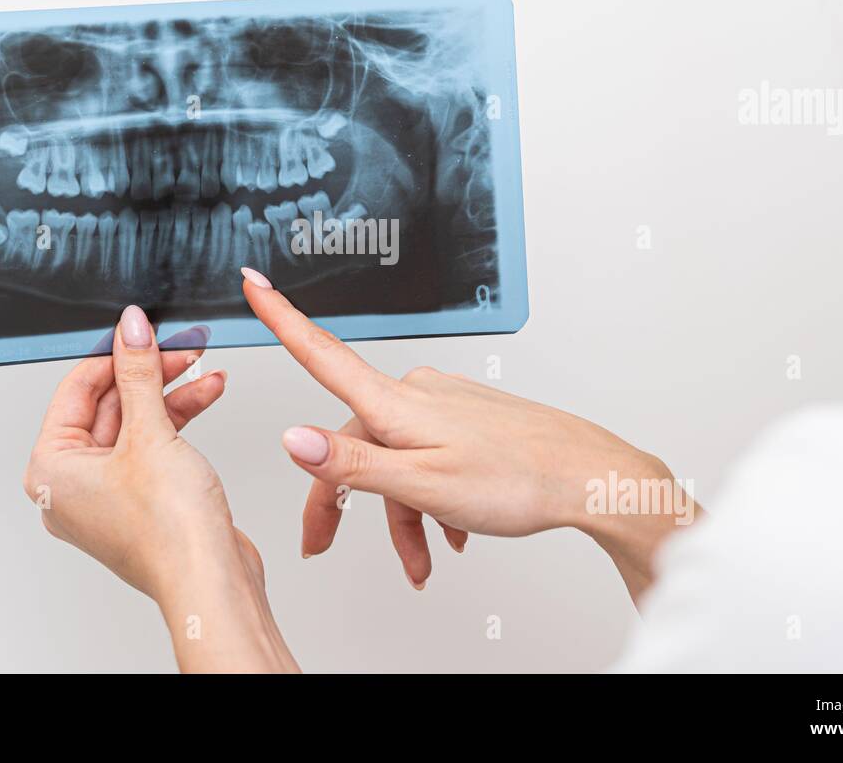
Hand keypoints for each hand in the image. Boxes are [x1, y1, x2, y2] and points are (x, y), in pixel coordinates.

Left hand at [23, 305, 297, 671]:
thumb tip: (130, 330)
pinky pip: (152, 447)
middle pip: (108, 406)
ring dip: (171, 395)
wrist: (211, 580)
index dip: (113, 355)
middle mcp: (73, 486)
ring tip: (203, 371)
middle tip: (180, 347)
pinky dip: (177, 422)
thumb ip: (139, 373)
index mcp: (52, 470)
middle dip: (150, 373)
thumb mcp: (150, 433)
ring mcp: (108, 497)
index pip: (76, 391)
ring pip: (136, 425)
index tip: (140, 330)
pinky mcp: (142, 502)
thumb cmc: (169, 532)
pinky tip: (205, 396)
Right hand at [241, 272, 697, 601]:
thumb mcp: (422, 483)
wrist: (588, 476)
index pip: (322, 352)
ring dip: (399, 513)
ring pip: (394, 459)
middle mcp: (414, 393)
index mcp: (395, 403)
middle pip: (353, 440)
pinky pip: (426, 459)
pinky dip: (428, 499)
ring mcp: (442, 405)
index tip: (254, 281)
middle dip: (340, 497)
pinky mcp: (465, 419)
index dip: (281, 316)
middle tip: (322, 544)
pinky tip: (450, 533)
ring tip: (422, 560)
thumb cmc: (518, 478)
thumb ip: (352, 463)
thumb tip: (294, 438)